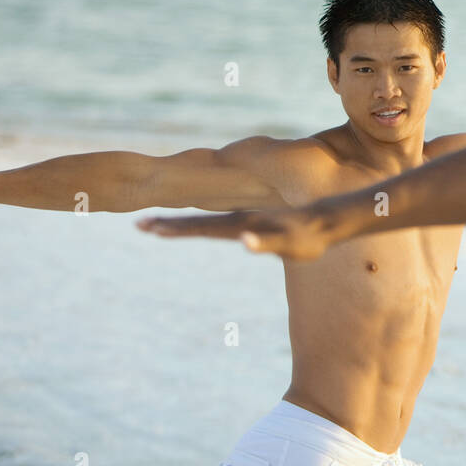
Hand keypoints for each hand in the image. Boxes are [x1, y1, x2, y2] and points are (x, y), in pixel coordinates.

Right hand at [136, 206, 335, 260]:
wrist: (326, 221)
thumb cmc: (309, 237)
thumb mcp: (289, 244)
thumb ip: (267, 243)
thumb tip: (244, 240)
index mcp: (241, 224)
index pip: (202, 228)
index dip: (176, 229)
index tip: (150, 228)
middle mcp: (239, 220)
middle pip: (197, 224)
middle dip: (168, 225)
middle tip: (139, 224)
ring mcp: (243, 221)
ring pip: (205, 223)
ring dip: (180, 225)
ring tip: (157, 227)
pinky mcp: (251, 224)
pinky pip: (219, 225)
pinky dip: (200, 227)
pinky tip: (188, 229)